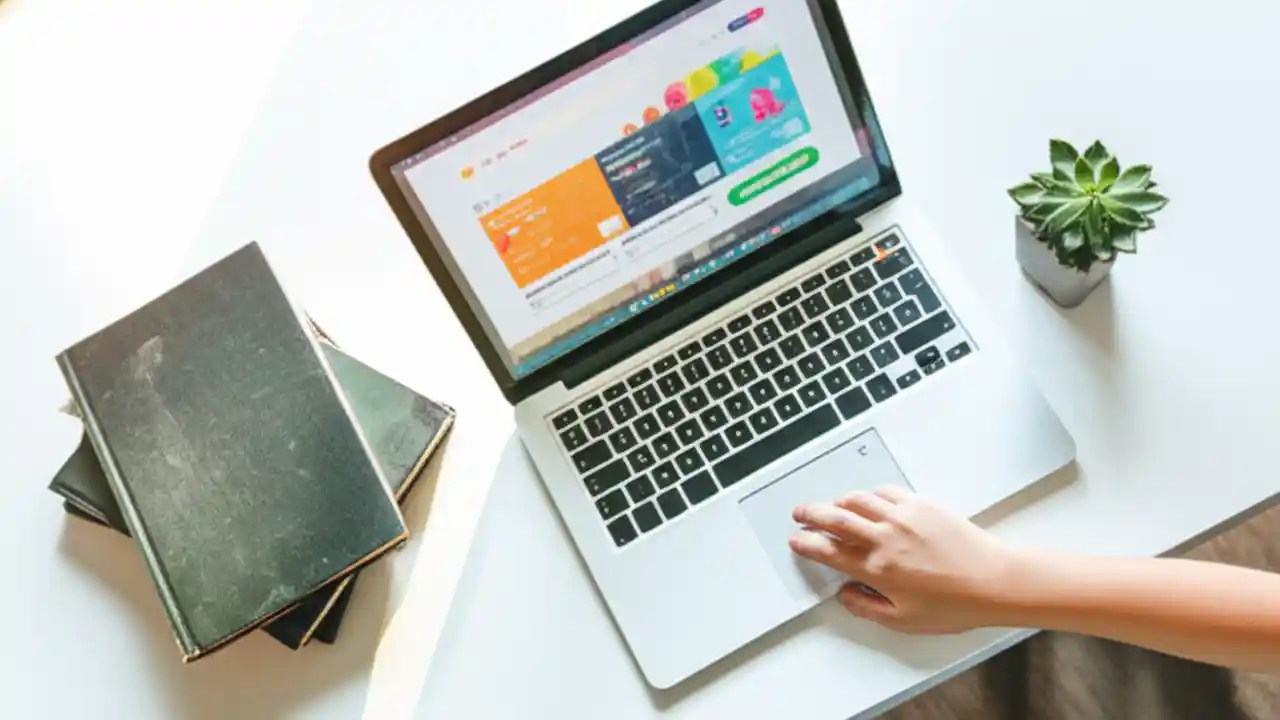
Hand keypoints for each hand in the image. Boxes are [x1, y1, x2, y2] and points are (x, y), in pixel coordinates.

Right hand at [789, 486, 1013, 633]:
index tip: (798, 540)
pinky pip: (886, 491)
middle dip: (811, 513)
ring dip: (838, 501)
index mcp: (877, 569)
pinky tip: (870, 500)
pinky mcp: (922, 504)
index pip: (828, 551)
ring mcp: (903, 517)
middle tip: (800, 514)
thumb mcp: (904, 621)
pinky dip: (871, 494)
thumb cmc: (956, 603)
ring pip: (858, 499)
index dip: (807, 543)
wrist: (995, 580)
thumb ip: (867, 607)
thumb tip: (846, 595)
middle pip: (835, 517)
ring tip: (832, 506)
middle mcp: (885, 538)